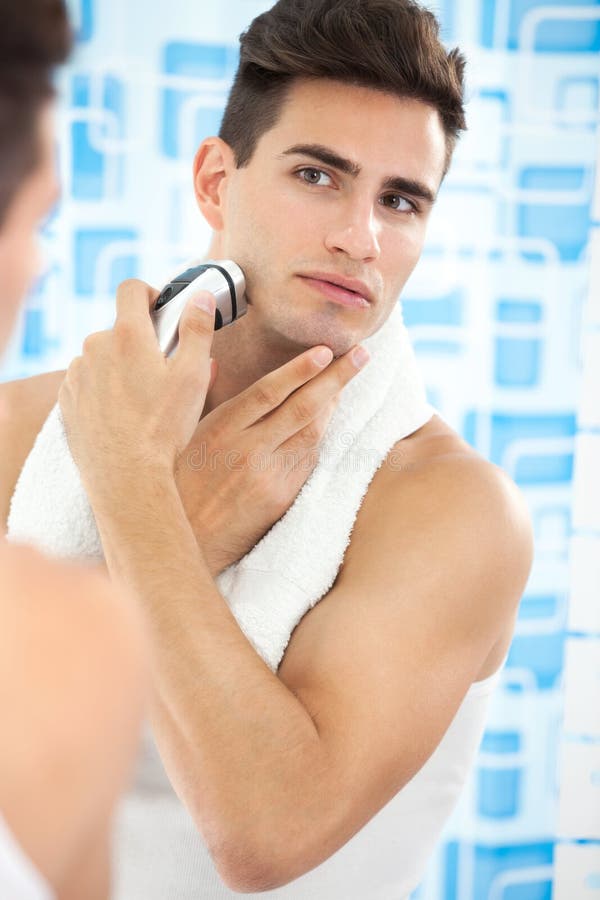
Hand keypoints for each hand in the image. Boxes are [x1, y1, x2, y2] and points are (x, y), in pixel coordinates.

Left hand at [58, 279, 217, 506]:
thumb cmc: (163, 429)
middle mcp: (95, 347)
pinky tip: (123, 415)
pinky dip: (104, 390)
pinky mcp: (68, 400)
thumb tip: (201, 297)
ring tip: (144, 400)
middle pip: (120, 328)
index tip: (163, 314)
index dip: (150, 294)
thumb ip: (198, 330)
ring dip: (121, 366)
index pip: (131, 289)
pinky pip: (87, 382)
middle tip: (165, 371)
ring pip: (103, 356)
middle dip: (142, 341)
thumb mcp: (193, 376)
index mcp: (128, 335)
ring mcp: (78, 374)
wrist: (126, 477)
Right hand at [174, 343, 369, 576]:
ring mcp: (268, 476)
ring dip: (333, 406)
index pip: (268, 392)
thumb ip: (200, 396)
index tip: (325, 350)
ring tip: (347, 382)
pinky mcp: (280, 499)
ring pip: (312, 434)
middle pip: (302, 409)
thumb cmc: (177, 482)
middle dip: (335, 378)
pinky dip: (320, 438)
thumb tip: (211, 361)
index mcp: (220, 429)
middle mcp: (247, 450)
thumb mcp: (179, 435)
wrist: (185, 538)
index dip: (299, 369)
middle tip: (362, 355)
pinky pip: (308, 461)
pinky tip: (327, 420)